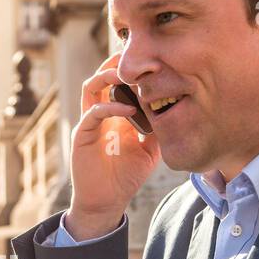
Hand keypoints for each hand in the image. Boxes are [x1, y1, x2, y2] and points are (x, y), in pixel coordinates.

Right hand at [65, 52, 161, 238]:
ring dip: (106, 77)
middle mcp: (99, 114)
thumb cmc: (126, 176)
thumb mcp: (150, 150)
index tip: (148, 59)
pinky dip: (110, 107)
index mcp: (113, 115)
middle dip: (115, 64)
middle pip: (101, 77)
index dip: (129, 69)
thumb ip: (158, 129)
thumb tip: (176, 111)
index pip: (117, 83)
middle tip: (134, 57)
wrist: (106, 202)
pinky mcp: (81, 136)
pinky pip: (93, 113)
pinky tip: (129, 110)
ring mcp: (89, 123)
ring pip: (90, 87)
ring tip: (126, 76)